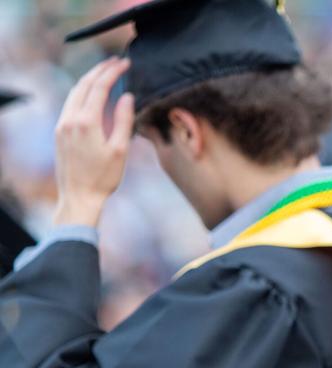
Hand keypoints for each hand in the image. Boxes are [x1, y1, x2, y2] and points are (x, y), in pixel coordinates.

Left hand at [54, 58, 134, 226]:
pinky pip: (70, 104)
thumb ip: (123, 120)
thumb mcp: (120, 149)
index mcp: (86, 122)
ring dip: (90, 79)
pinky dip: (82, 92)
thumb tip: (126, 96)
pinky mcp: (59, 132)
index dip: (113, 71)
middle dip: (100, 69)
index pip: (99, 87)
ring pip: (74, 92)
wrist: (79, 197)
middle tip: (116, 61)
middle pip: (84, 84)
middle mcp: (70, 119)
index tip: (125, 63)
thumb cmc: (103, 178)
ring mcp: (62, 125)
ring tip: (105, 73)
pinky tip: (93, 94)